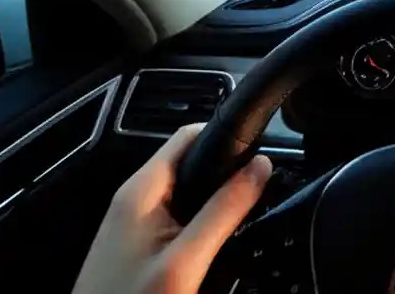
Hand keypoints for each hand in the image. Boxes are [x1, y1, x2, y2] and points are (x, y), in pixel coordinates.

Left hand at [73, 124, 272, 293]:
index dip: (227, 137)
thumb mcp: (186, 259)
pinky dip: (201, 220)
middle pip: (190, 162)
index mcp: (141, 189)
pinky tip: (216, 240)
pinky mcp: (139, 243)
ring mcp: (135, 222)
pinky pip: (177, 216)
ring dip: (215, 198)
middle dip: (225, 172)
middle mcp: (135, 198)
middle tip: (258, 193)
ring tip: (243, 215)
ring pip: (186, 191)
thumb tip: (260, 167)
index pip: (190, 136)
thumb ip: (223, 211)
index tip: (260, 156)